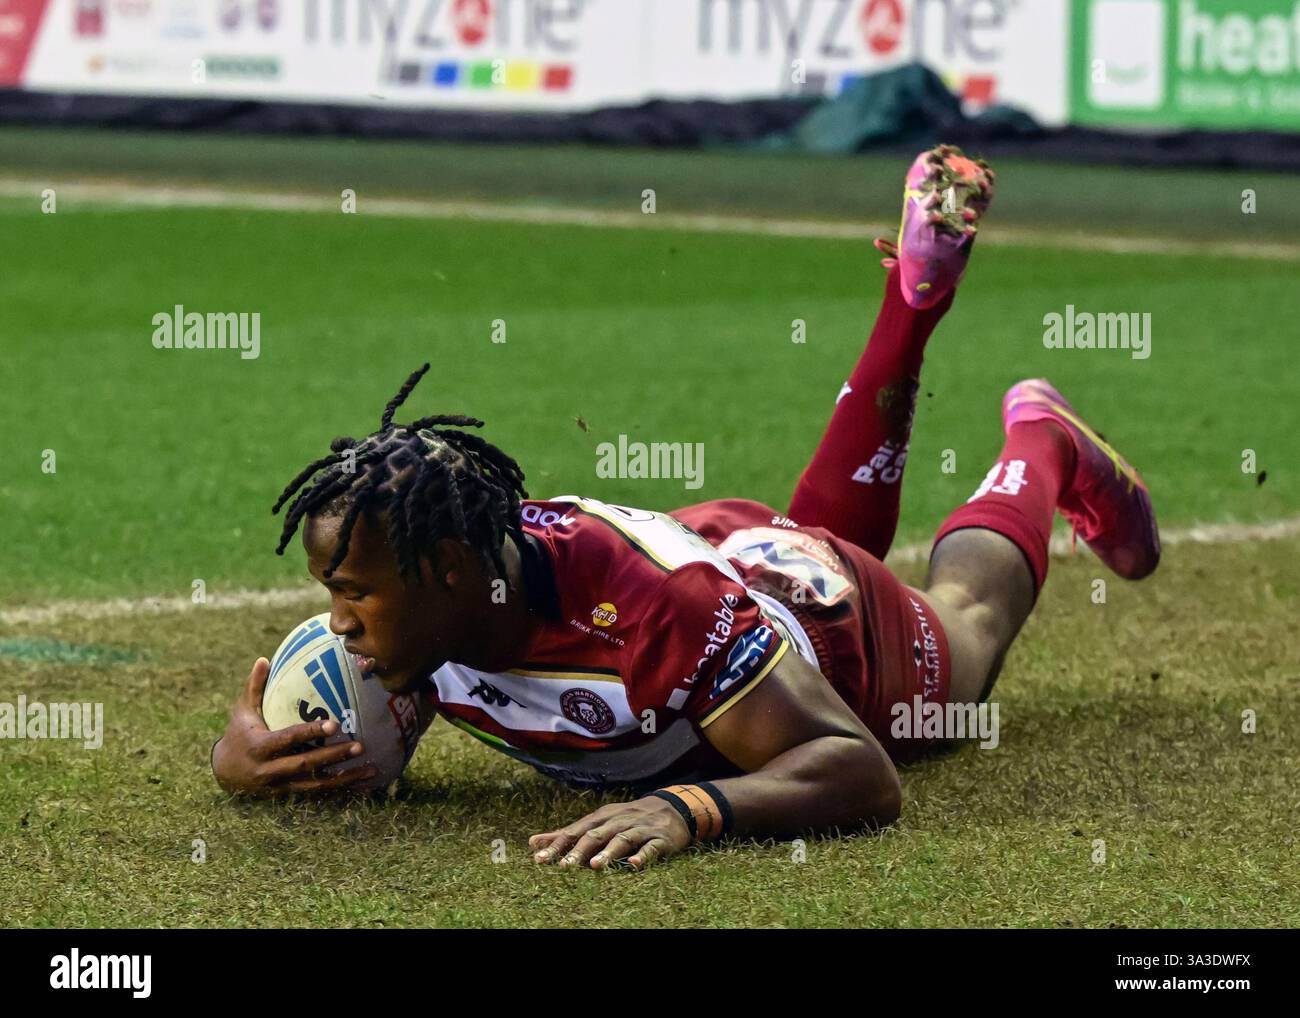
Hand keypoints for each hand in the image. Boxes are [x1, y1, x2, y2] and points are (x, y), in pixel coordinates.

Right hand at [211, 657, 378, 796]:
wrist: (224, 771)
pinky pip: (317, 792)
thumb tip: (263, 659)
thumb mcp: (242, 710)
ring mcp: (280, 784)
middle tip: (361, 746)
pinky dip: (340, 788)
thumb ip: (254, 686)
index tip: (334, 725)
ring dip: (344, 778)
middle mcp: (270, 769)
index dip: (311, 733)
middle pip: (306, 764)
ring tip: (371, 769)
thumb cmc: (238, 732)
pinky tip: (362, 782)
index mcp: (260, 746)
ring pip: (316, 783)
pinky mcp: (288, 792)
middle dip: (334, 757)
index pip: (289, 739)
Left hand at [529, 796, 693, 869]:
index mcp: (601, 818)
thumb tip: (534, 843)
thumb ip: (568, 834)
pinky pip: (650, 848)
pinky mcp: (659, 839)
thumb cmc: (627, 819)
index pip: (575, 831)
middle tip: (564, 867)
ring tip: (596, 866)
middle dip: (579, 851)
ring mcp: (639, 829)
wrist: (672, 808)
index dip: (558, 845)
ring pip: (622, 840)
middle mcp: (618, 821)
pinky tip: (634, 865)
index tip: (539, 859)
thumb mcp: (598, 822)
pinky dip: (642, 856)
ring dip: (608, 852)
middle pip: (596, 835)